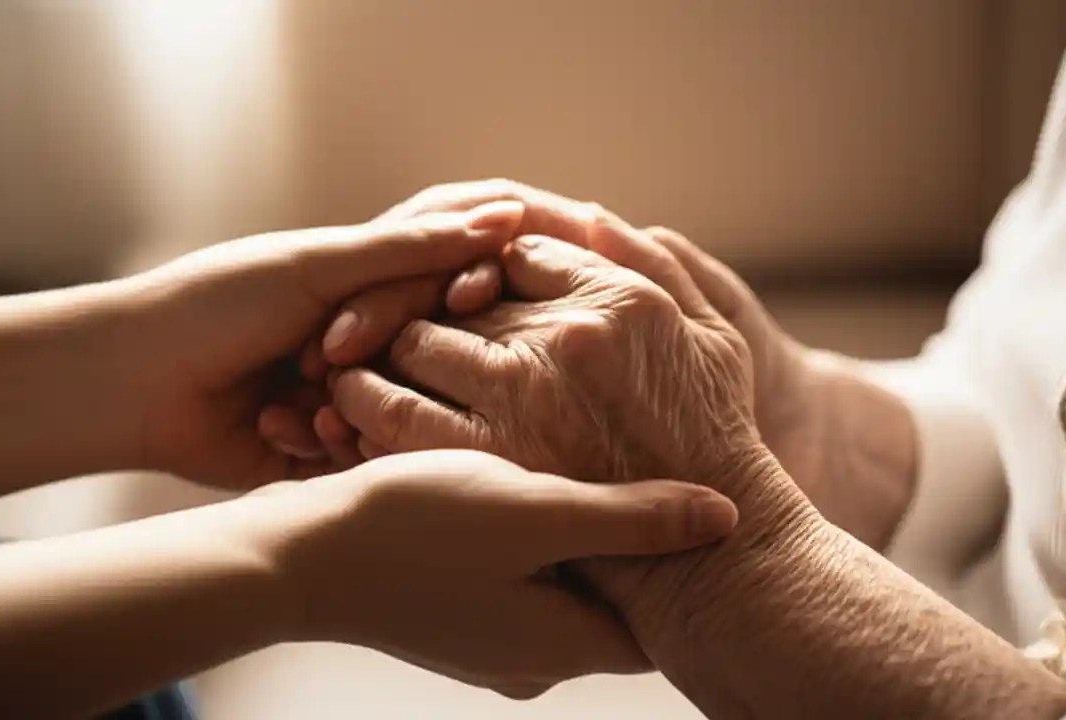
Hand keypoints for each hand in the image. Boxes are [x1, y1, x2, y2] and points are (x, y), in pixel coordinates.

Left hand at [121, 201, 522, 488]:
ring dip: (355, 415)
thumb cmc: (218, 303)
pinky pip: (353, 464)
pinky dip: (325, 448)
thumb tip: (507, 214)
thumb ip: (414, 249)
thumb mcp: (321, 265)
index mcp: (360, 294)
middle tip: (340, 363)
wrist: (132, 380)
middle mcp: (355, 350)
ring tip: (308, 404)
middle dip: (393, 373)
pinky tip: (284, 430)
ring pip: (392, 421)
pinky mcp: (311, 457)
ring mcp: (334, 404)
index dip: (451, 310)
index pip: (439, 301)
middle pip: (421, 369)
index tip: (456, 312)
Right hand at [239, 449, 737, 698]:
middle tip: (649, 459)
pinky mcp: (455, 610)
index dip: (689, 565)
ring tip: (581, 450)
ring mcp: (491, 637)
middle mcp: (535, 654)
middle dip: (631, 533)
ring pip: (561, 575)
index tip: (705, 499)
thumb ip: (631, 519)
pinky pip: (516, 567)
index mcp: (567, 643)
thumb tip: (728, 519)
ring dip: (573, 519)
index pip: (662, 620)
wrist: (294, 557)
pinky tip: (517, 467)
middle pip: (615, 595)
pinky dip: (525, 524)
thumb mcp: (533, 514)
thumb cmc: (412, 533)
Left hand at [299, 179, 903, 541]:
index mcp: (617, 297)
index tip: (460, 291)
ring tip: (352, 364)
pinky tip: (347, 415)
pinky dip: (367, 408)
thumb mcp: (715, 337)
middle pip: (456, 293)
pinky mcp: (487, 458)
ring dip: (382, 350)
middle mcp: (565, 335)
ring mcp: (524, 394)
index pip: (517, 253)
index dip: (481, 269)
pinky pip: (402, 415)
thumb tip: (587, 215)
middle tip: (377, 321)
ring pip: (418, 343)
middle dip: (418, 303)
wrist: (717, 563)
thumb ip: (656, 265)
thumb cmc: (719, 443)